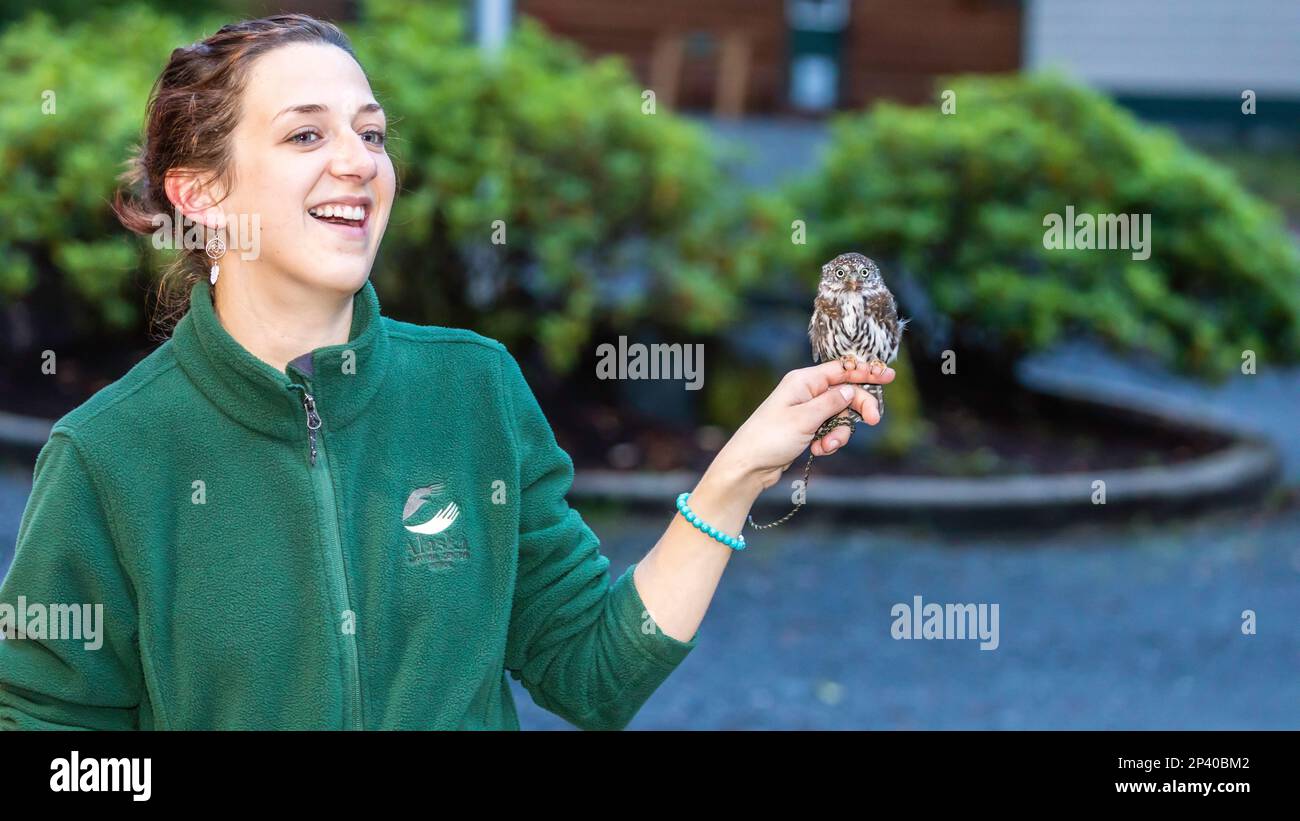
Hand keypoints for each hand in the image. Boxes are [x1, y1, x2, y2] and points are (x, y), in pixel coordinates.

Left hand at [712, 360, 895, 492]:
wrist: (748, 466)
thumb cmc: (770, 438)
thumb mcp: (805, 419)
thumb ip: (832, 402)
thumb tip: (852, 389)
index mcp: (803, 381)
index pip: (841, 369)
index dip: (866, 371)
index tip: (889, 376)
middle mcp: (806, 392)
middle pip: (846, 394)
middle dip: (859, 409)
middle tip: (874, 421)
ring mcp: (806, 411)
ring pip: (840, 416)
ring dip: (840, 432)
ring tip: (825, 445)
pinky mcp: (807, 429)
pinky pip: (830, 430)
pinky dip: (829, 441)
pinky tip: (817, 450)